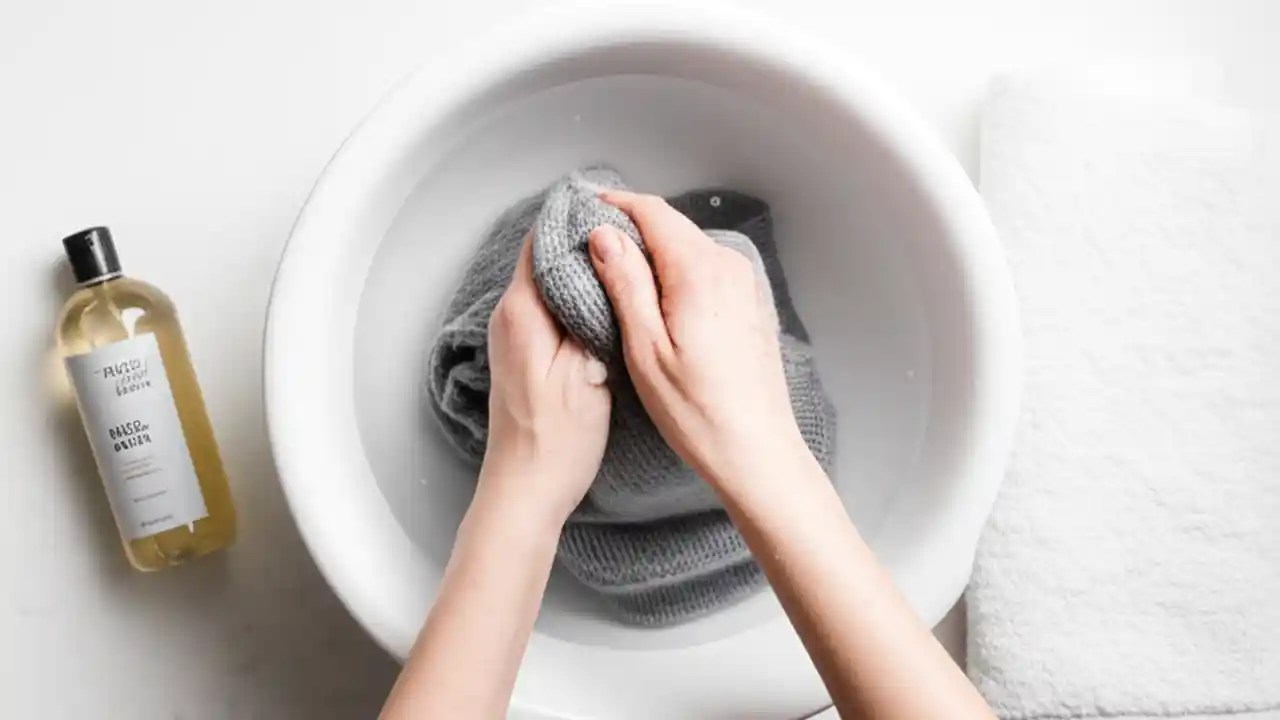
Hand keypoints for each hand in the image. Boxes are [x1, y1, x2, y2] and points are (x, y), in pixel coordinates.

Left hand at [480, 234, 611, 525]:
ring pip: (553, 284)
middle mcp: (510, 316)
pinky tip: (610, 310)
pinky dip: (579, 301)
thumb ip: (590, 310)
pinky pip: (552, 309)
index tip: (618, 213)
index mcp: (522, 311)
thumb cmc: (556, 440)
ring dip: (586, 274)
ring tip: (630, 271)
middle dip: (588, 244)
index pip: (545, 239)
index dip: (579, 220)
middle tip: (636, 241)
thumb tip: (600, 262)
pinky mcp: (525, 355)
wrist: (527, 490)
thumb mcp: (586, 370)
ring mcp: (515, 336)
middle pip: (548, 257)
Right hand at [588, 191, 810, 490]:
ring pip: (687, 248)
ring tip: (614, 272)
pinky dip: (674, 273)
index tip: (582, 207)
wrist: (757, 451)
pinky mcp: (748, 304)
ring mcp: (743, 284)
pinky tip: (653, 300)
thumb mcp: (645, 348)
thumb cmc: (698, 411)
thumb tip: (604, 235)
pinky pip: (704, 271)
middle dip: (629, 228)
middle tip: (589, 243)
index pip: (651, 212)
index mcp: (699, 270)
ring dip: (651, 252)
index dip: (614, 204)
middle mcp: (728, 265)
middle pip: (670, 226)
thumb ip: (625, 283)